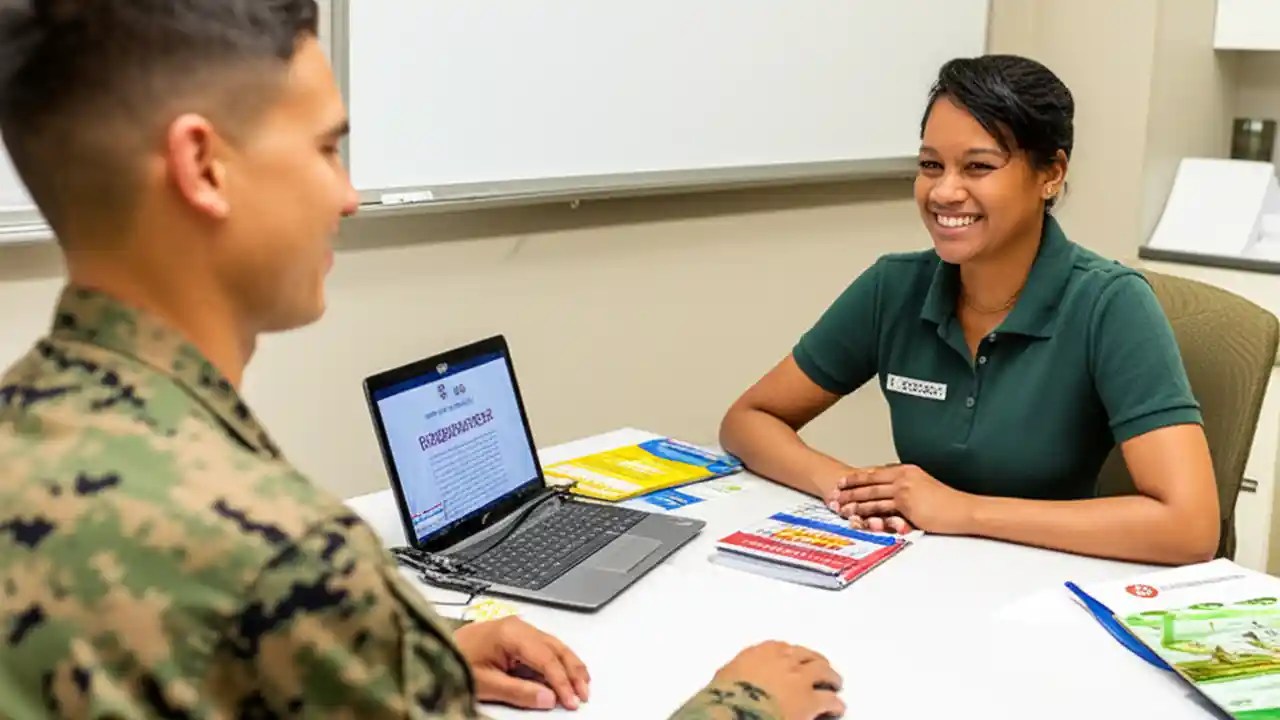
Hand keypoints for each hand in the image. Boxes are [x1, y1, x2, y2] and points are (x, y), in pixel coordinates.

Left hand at [453, 617, 589, 710]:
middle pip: (555, 648)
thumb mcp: (485, 683)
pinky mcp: (516, 636)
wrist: (434, 647)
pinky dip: (558, 662)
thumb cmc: (455, 659)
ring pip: (554, 646)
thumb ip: (519, 691)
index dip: (561, 680)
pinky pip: (544, 647)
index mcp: (510, 632)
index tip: (571, 699)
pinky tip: (566, 673)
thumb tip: (548, 698)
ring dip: (569, 666)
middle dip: (572, 672)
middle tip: (583, 694)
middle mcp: (517, 626)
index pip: (545, 657)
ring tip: (582, 685)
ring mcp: (517, 629)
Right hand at [712, 641, 844, 719]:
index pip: (783, 647)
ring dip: (831, 677)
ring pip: (824, 672)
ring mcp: (800, 678)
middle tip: (822, 667)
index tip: (795, 657)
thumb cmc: (723, 695)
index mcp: (761, 651)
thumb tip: (733, 679)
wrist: (735, 709)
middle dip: (816, 662)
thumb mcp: (724, 677)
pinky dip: (835, 704)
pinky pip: (830, 700)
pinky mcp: (810, 700)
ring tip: (835, 683)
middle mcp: (784, 659)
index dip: (792, 654)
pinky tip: (838, 707)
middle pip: (808, 656)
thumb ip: (736, 672)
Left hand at [829, 464, 973, 534]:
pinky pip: (879, 507)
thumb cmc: (947, 503)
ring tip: (838, 505)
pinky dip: (864, 511)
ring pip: (870, 493)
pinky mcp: (905, 503)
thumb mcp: (925, 487)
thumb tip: (896, 491)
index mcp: (907, 470)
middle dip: (849, 486)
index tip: (845, 480)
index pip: (877, 472)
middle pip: (869, 480)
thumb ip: (909, 486)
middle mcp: (903, 476)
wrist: (962, 509)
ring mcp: (903, 488)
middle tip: (834, 491)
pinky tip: (854, 515)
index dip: (859, 476)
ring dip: (852, 500)